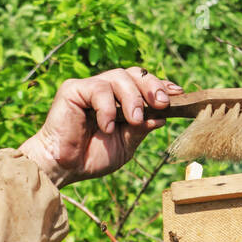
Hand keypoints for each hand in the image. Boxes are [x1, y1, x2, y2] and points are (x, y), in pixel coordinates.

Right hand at [18, 67, 183, 187]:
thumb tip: (162, 117)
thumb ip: (142, 129)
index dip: (161, 86)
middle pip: (135, 73)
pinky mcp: (73, 89)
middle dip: (152, 86)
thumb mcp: (126, 145)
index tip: (177, 95)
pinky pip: (98, 89)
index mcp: (121, 101)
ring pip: (119, 77)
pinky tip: (106, 127)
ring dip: (132, 99)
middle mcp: (107, 91)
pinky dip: (107, 108)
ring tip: (133, 121)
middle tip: (162, 104)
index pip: (144, 85)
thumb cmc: (92, 158)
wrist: (64, 168)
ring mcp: (90, 88)